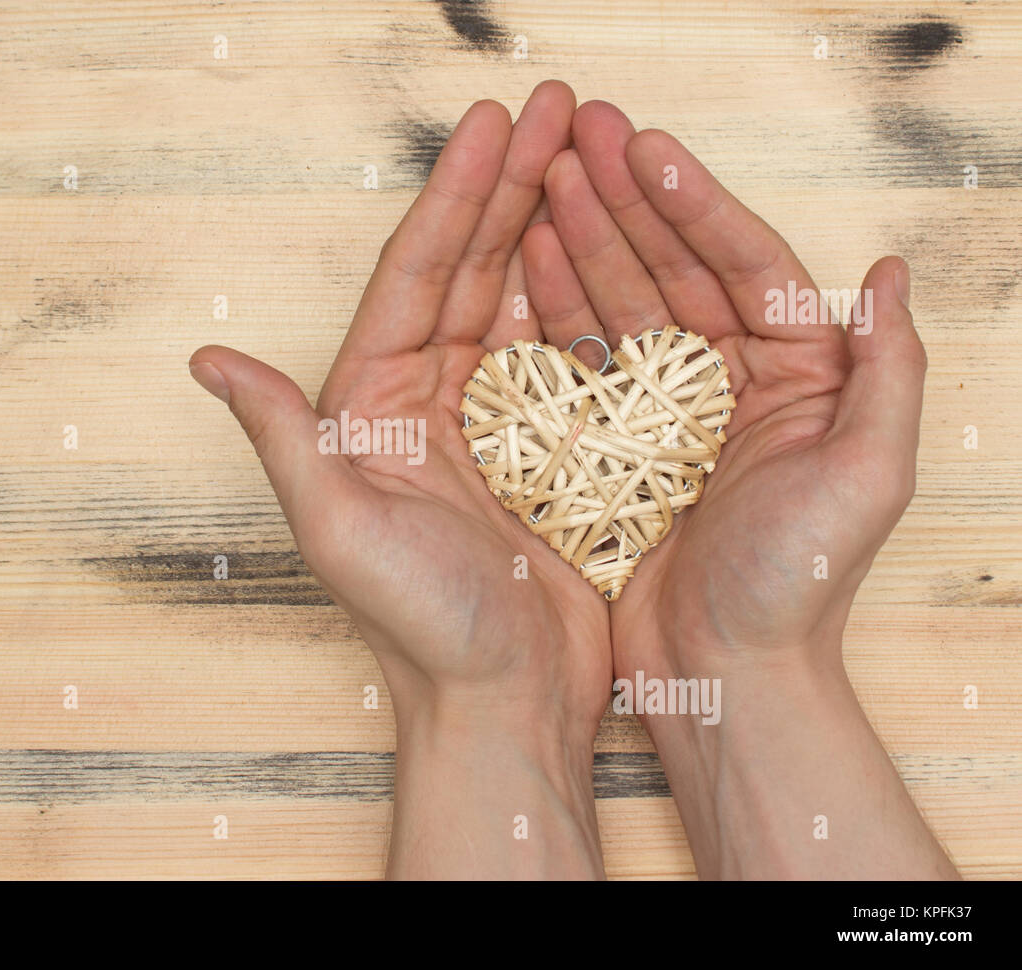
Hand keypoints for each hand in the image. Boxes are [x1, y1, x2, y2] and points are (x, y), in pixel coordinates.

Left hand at [190, 82, 611, 877]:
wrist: (502, 704)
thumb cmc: (421, 629)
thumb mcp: (339, 527)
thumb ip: (283, 435)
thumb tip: (206, 362)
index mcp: (369, 407)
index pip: (413, 276)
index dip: (455, 195)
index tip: (495, 121)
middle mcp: (422, 403)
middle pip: (467, 270)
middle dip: (510, 185)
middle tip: (559, 106)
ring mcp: (487, 423)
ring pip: (516, 299)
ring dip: (548, 224)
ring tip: (587, 151)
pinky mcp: (542, 451)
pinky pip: (563, 355)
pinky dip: (581, 295)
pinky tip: (605, 245)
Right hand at [524, 100, 955, 876]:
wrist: (725, 677)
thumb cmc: (798, 587)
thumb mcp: (867, 478)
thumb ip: (887, 374)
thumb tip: (890, 275)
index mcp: (795, 378)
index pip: (743, 265)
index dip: (694, 202)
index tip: (643, 147)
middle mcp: (729, 383)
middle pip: (673, 270)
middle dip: (625, 200)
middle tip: (577, 133)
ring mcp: (664, 413)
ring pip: (621, 306)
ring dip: (583, 241)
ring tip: (541, 180)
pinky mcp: (611, 448)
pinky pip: (581, 365)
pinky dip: (555, 314)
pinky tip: (524, 266)